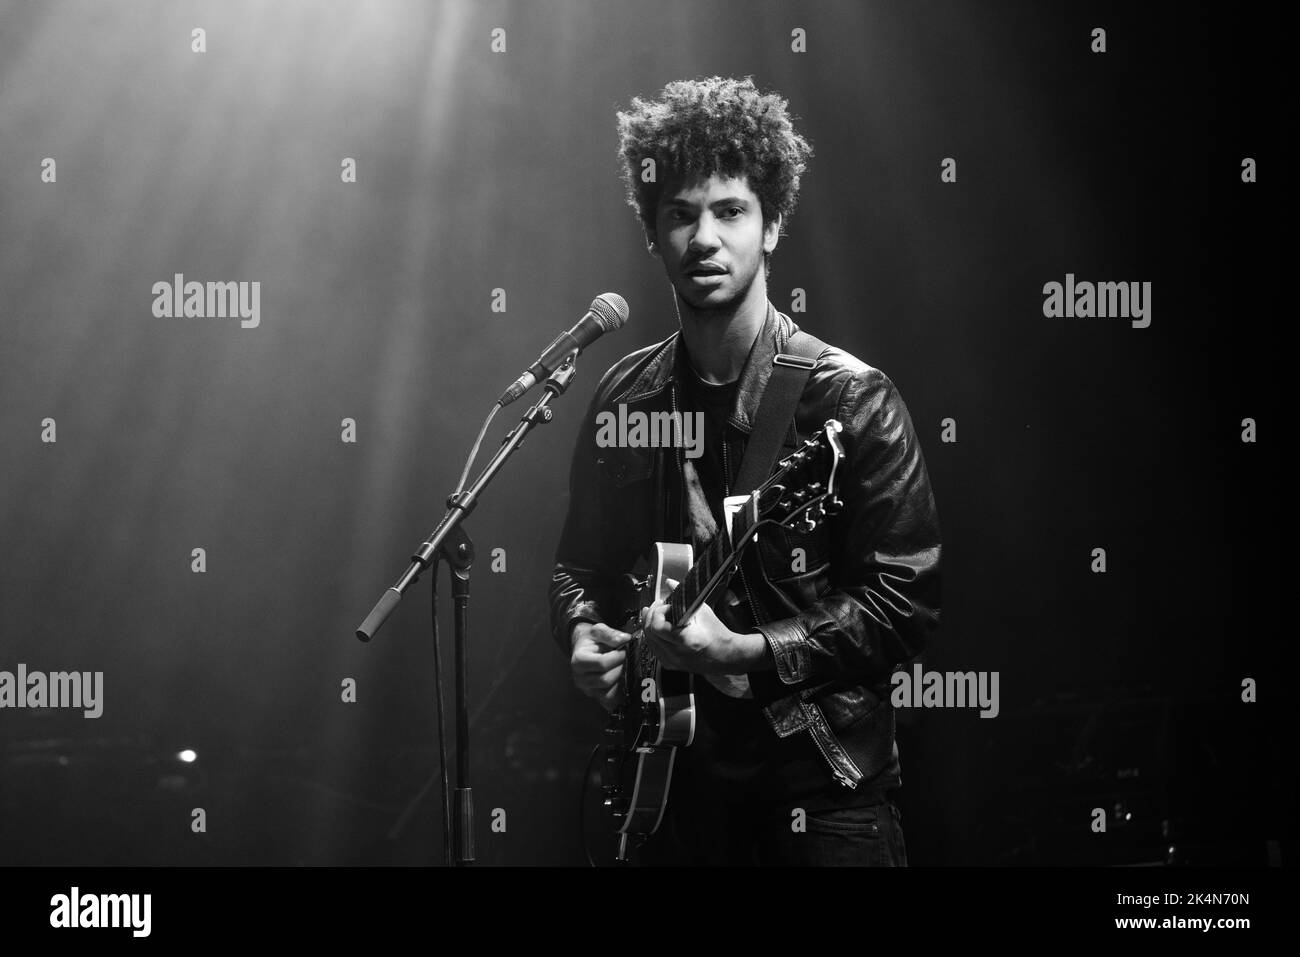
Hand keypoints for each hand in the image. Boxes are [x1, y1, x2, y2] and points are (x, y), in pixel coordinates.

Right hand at [569, 621, 630, 710]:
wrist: (585, 648)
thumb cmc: (592, 640)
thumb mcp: (598, 630)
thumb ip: (610, 634)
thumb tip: (625, 639)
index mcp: (579, 661)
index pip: (602, 664)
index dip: (617, 657)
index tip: (624, 650)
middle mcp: (580, 678)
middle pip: (606, 680)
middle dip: (620, 669)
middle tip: (626, 659)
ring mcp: (587, 689)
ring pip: (608, 694)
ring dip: (620, 681)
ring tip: (624, 669)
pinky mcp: (595, 697)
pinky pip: (609, 702)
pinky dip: (619, 693)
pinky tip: (623, 681)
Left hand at [640, 580, 769, 674]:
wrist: (726, 655)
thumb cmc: (718, 634)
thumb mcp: (702, 611)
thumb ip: (683, 596)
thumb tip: (670, 583)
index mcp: (685, 641)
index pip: (657, 627)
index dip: (658, 613)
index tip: (667, 606)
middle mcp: (676, 654)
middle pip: (649, 633)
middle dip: (651, 615)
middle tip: (658, 605)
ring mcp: (672, 661)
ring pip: (649, 641)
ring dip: (649, 625)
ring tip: (656, 613)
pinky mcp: (671, 664)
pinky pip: (654, 649)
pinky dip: (653, 636)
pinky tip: (657, 628)